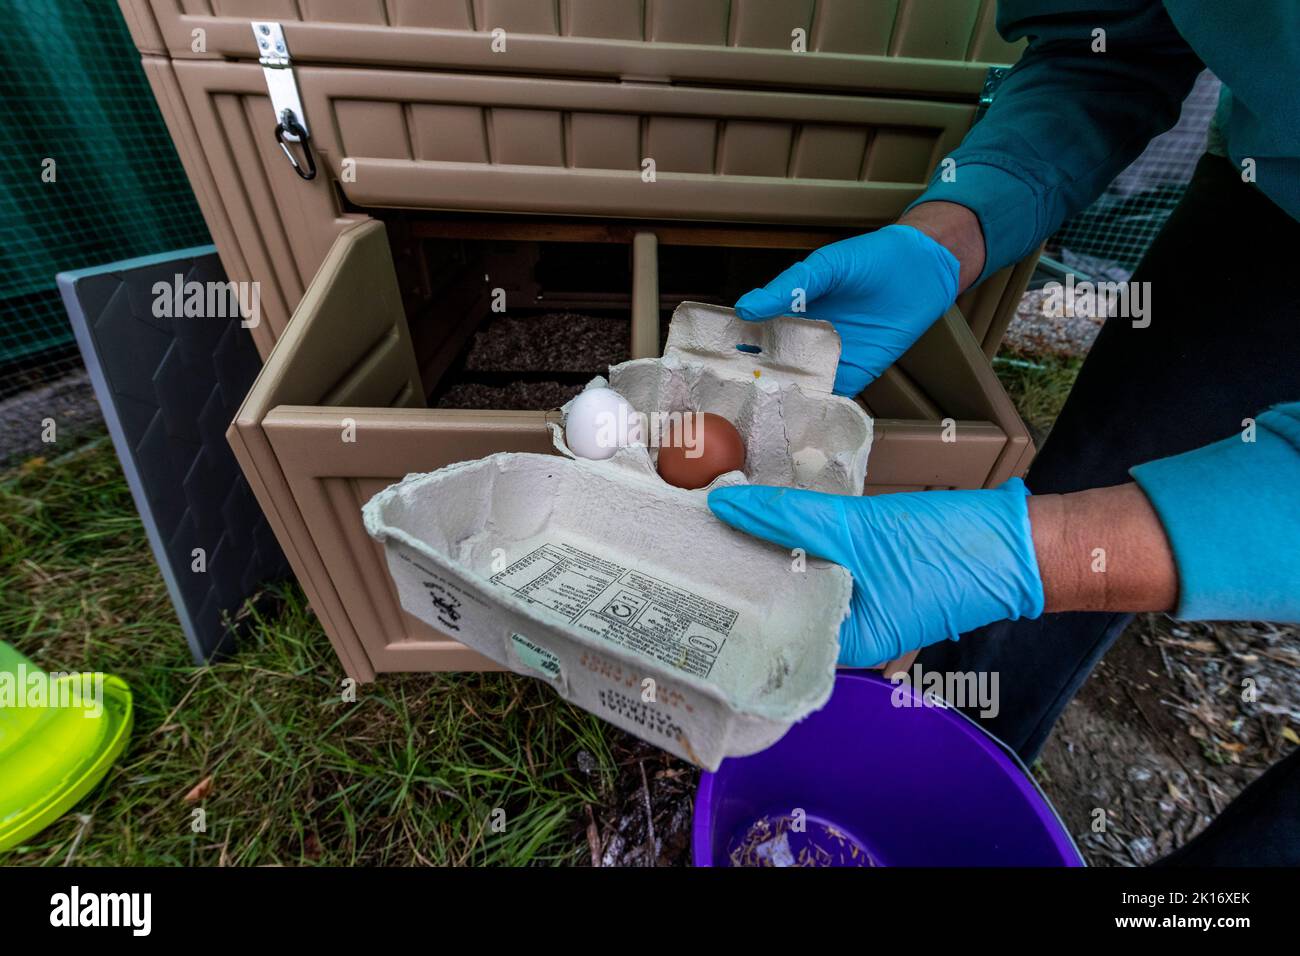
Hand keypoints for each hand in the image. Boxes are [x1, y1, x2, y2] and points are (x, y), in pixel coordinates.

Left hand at [708, 480, 1044, 666]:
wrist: (1021, 539)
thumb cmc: (948, 551)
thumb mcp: (857, 530)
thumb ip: (789, 518)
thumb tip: (723, 503)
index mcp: (843, 645)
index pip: (768, 630)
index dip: (728, 601)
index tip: (690, 568)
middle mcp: (848, 632)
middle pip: (779, 603)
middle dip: (743, 570)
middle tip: (694, 537)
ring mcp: (863, 603)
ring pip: (801, 577)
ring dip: (770, 550)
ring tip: (722, 521)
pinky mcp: (874, 574)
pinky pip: (825, 560)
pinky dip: (801, 539)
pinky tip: (773, 513)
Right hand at [734, 223, 959, 396]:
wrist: (923, 269)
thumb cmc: (871, 260)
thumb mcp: (824, 267)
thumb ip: (788, 287)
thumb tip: (745, 309)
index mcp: (792, 310)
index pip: (757, 333)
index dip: (735, 347)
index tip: (709, 362)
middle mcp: (806, 338)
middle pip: (773, 365)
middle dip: (753, 380)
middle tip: (727, 399)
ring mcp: (830, 358)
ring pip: (799, 384)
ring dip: (782, 397)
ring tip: (756, 415)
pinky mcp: (857, 373)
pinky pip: (833, 395)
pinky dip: (818, 406)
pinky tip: (798, 417)